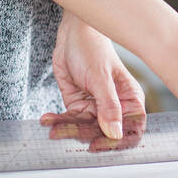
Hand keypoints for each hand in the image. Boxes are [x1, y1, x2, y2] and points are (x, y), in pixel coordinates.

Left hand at [42, 12, 145, 140]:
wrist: (72, 33)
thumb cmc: (93, 47)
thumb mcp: (100, 77)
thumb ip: (108, 107)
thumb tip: (115, 134)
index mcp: (130, 100)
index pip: (131, 130)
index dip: (117, 142)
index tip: (97, 145)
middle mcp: (114, 106)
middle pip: (103, 133)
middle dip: (83, 134)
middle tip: (65, 132)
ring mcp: (95, 107)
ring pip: (83, 129)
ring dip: (66, 128)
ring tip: (52, 125)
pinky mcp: (78, 105)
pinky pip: (69, 120)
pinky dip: (58, 121)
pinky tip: (47, 119)